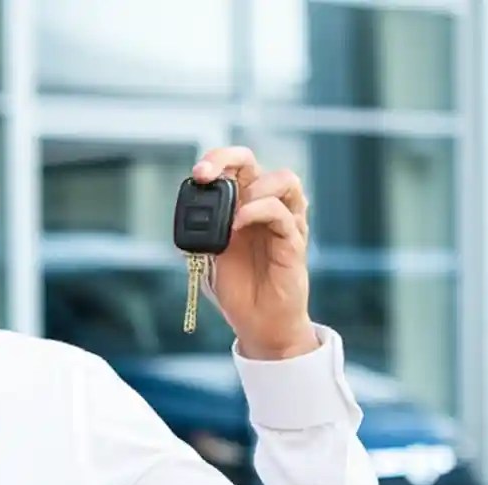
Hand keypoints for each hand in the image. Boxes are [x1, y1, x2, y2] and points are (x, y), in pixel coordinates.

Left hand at [193, 146, 319, 359]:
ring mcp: (283, 222)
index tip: (198, 174)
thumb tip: (193, 208)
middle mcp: (264, 207)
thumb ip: (203, 230)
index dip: (217, 159)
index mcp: (242, 205)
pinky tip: (238, 225)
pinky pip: (283, 214)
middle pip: (256, 162)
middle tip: (206, 176)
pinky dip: (258, 211)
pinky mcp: (294, 242)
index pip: (235, 165)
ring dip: (254, 187)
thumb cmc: (237, 289)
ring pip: (285, 179)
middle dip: (229, 158)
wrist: (257, 323)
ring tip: (233, 211)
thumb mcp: (208, 256)